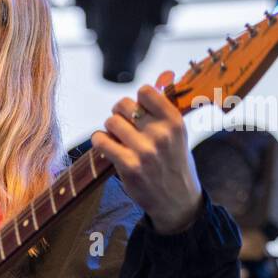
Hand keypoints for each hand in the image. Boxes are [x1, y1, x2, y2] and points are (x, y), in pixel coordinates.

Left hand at [92, 70, 202, 234]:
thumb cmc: (174, 163)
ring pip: (110, 122)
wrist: (177, 201)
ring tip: (117, 139)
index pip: (145, 91)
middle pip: (122, 105)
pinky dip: (99, 141)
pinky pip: (101, 141)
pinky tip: (107, 147)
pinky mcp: (128, 166)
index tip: (138, 111)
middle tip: (124, 127)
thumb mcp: (177, 134)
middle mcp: (161, 134)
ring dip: (109, 129)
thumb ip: (164, 108)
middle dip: (119, 114)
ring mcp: (144, 151)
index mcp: (175, 122)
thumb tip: (163, 75)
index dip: (136, 100)